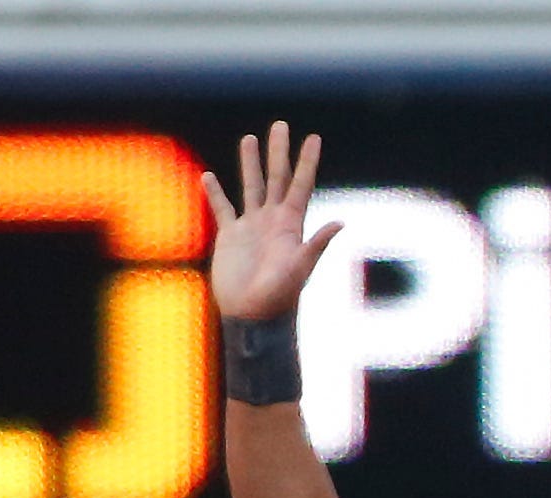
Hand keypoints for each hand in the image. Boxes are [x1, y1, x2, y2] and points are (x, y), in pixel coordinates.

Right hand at [201, 122, 343, 323]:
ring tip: (249, 139)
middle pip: (276, 179)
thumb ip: (317, 244)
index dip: (307, 162)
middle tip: (280, 126)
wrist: (252, 317)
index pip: (301, 186)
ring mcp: (252, 227)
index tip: (313, 138)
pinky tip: (209, 176)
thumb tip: (341, 222)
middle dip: (278, 152)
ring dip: (250, 164)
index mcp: (290, 226)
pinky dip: (215, 193)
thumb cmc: (279, 297)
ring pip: (251, 187)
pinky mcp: (230, 236)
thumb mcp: (300, 269)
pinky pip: (222, 208)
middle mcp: (272, 222)